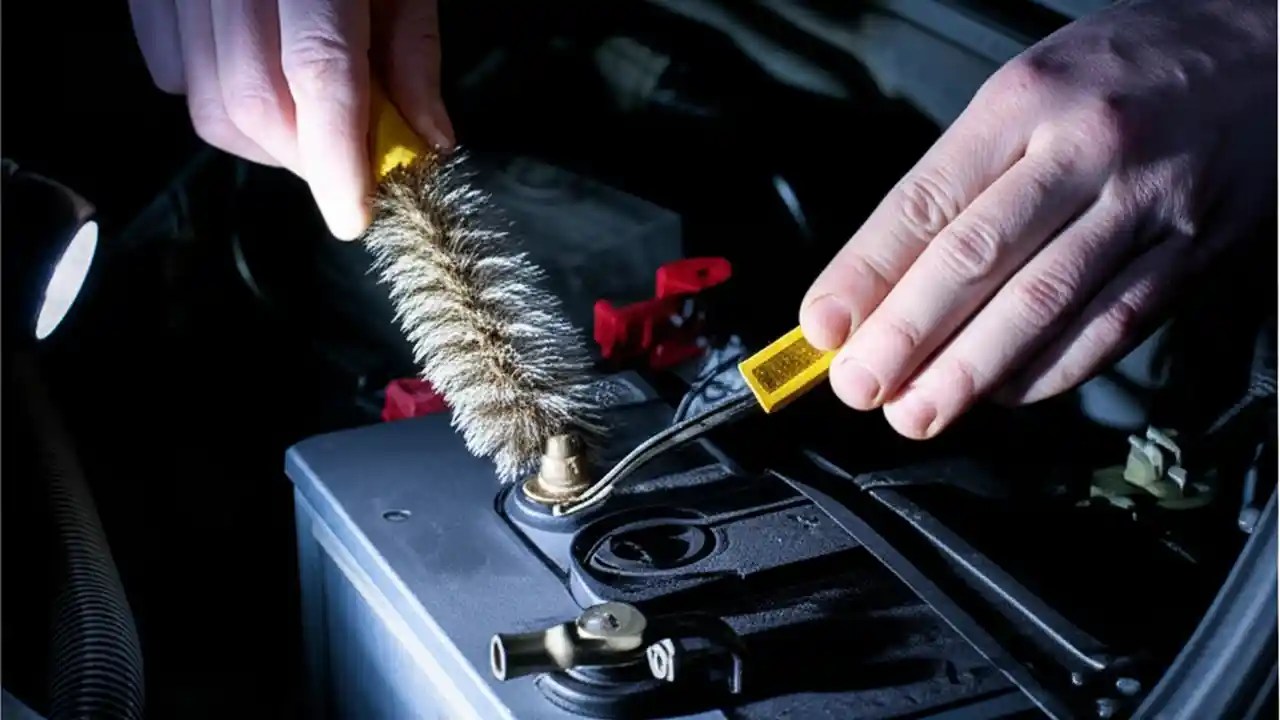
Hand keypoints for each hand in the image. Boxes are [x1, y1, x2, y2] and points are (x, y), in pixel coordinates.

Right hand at [127, 0, 454, 239]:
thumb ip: (411, 54)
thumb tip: (424, 143)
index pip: (318, 70)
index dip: (337, 157)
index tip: (356, 215)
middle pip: (253, 103)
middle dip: (309, 157)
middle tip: (351, 162)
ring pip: (208, 104)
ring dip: (271, 140)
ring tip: (312, 118)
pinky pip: (173, 77)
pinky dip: (222, 103)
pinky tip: (262, 78)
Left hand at [800, 0, 1274, 438]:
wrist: (1270, 53)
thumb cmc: (1130, 70)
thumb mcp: (1032, 85)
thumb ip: (964, 173)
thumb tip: (889, 273)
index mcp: (1025, 101)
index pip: (927, 201)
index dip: (867, 273)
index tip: (824, 326)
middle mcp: (1084, 150)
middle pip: (977, 258)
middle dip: (907, 334)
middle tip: (860, 387)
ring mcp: (1145, 204)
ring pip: (1044, 302)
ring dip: (970, 369)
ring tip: (918, 411)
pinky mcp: (1192, 252)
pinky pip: (1112, 325)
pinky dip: (1050, 369)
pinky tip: (1003, 395)